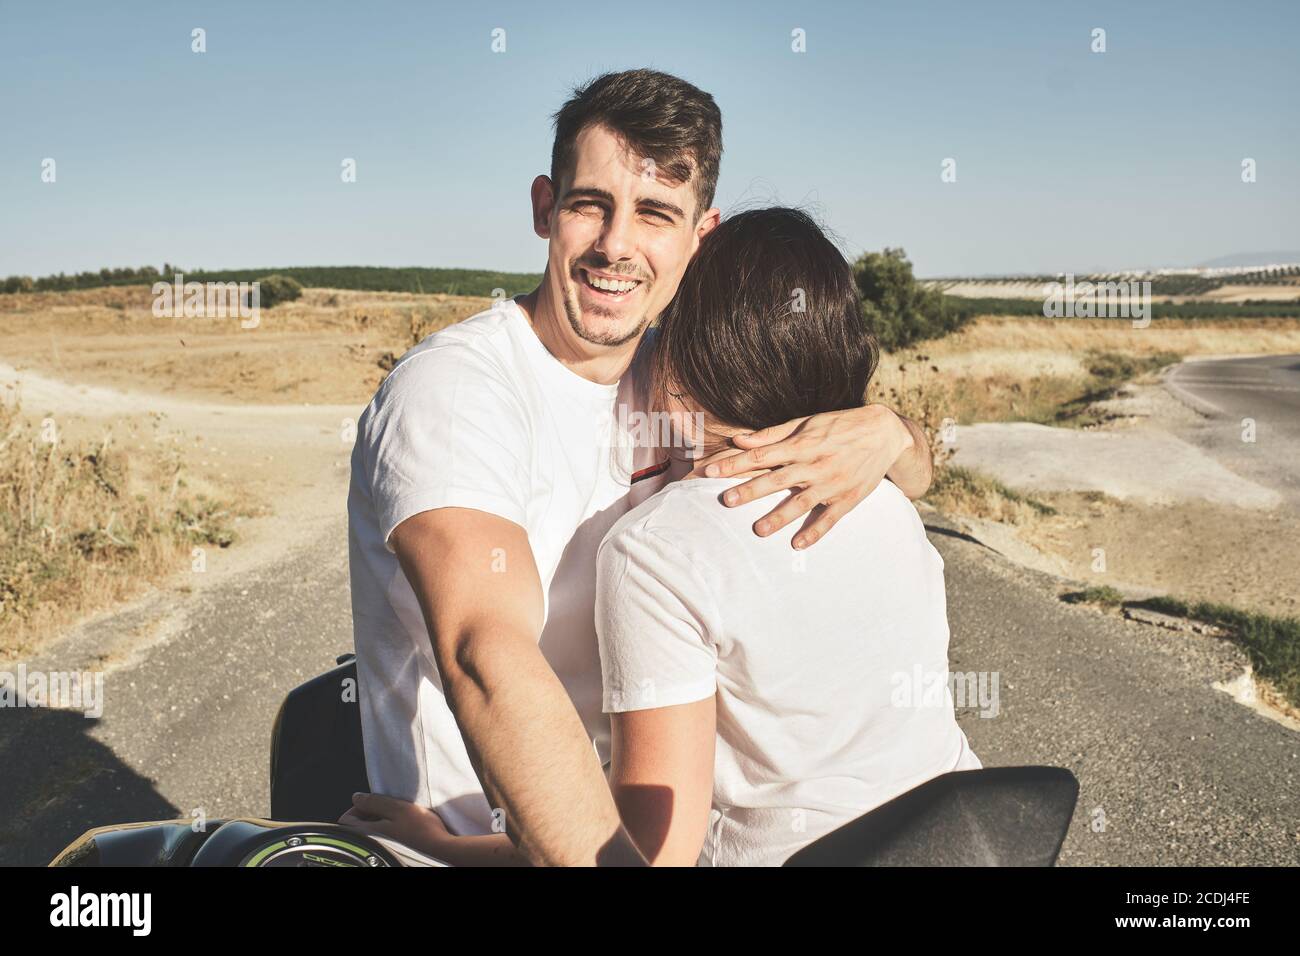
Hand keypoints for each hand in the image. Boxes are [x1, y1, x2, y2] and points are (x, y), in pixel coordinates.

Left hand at [339, 792, 452, 857]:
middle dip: (372, 814)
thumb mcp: (398, 808)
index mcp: (366, 834)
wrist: (441, 851)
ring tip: (401, 818)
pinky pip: (384, 840)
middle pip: (359, 826)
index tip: (376, 803)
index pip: (346, 819)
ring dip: (383, 823)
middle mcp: (369, 846)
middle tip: (392, 809)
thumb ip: (375, 801)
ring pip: (373, 833)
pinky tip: (405, 830)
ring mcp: (380, 851)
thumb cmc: (421, 830)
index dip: (359, 806)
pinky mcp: (392, 854)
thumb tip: (357, 797)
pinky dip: (391, 833)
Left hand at [700, 403, 912, 548]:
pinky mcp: (848, 499)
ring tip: (758, 530)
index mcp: (802, 444)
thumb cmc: (839, 425)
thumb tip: (739, 439)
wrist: (885, 433)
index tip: (710, 472)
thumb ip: (771, 434)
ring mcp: (832, 483)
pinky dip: (815, 532)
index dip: (734, 463)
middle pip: (777, 479)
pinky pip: (829, 519)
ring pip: (801, 503)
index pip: (761, 454)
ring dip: (779, 517)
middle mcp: (815, 464)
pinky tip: (797, 545)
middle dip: (751, 489)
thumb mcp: (806, 422)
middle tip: (727, 500)